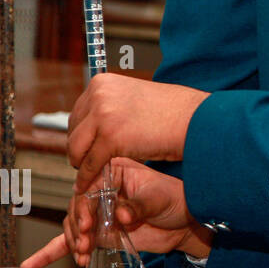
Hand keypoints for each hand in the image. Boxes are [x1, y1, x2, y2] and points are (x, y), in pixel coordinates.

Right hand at [24, 158, 212, 267]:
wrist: (184, 223)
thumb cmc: (175, 200)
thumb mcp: (159, 199)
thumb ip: (140, 206)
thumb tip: (123, 216)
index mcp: (113, 172)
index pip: (88, 187)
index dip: (84, 206)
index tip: (88, 224)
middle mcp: (101, 191)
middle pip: (77, 207)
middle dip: (78, 227)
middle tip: (86, 241)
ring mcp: (99, 213)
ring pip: (74, 226)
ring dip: (74, 241)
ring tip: (84, 254)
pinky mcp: (100, 233)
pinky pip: (72, 241)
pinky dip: (52, 252)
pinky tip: (33, 265)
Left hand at [68, 73, 207, 191]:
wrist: (194, 120)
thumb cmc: (173, 112)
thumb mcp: (134, 98)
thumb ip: (111, 106)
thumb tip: (93, 125)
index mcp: (102, 82)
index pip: (78, 113)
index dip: (81, 134)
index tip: (85, 146)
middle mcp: (99, 96)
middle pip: (74, 131)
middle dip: (80, 149)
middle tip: (87, 163)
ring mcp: (103, 117)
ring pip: (76, 148)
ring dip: (81, 164)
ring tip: (88, 174)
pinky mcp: (110, 139)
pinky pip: (90, 164)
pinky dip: (87, 178)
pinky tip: (88, 185)